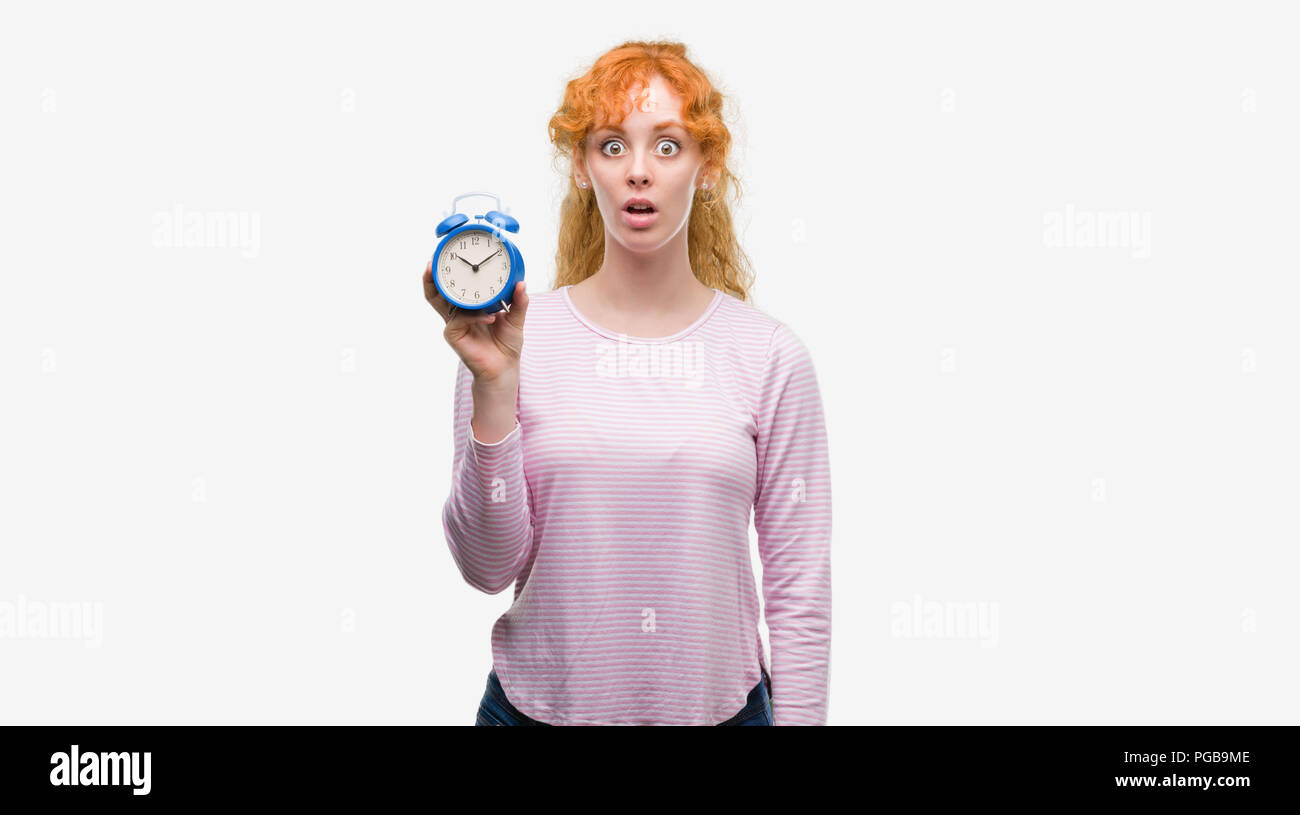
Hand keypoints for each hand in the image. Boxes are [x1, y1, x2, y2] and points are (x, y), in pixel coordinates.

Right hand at [423, 260, 527, 384]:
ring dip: (438, 287)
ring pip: (439, 301)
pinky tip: (490, 317)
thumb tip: (521, 284)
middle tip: (432, 262)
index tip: (448, 254)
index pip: (455, 285)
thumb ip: (518, 302)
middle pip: (436, 291)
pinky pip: (461, 319)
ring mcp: (453, 323)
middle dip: (431, 276)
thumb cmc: (506, 343)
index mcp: (469, 305)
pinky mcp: (454, 334)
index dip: (448, 272)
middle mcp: (457, 312)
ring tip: (438, 274)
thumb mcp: (515, 318)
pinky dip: (475, 316)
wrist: (504, 367)